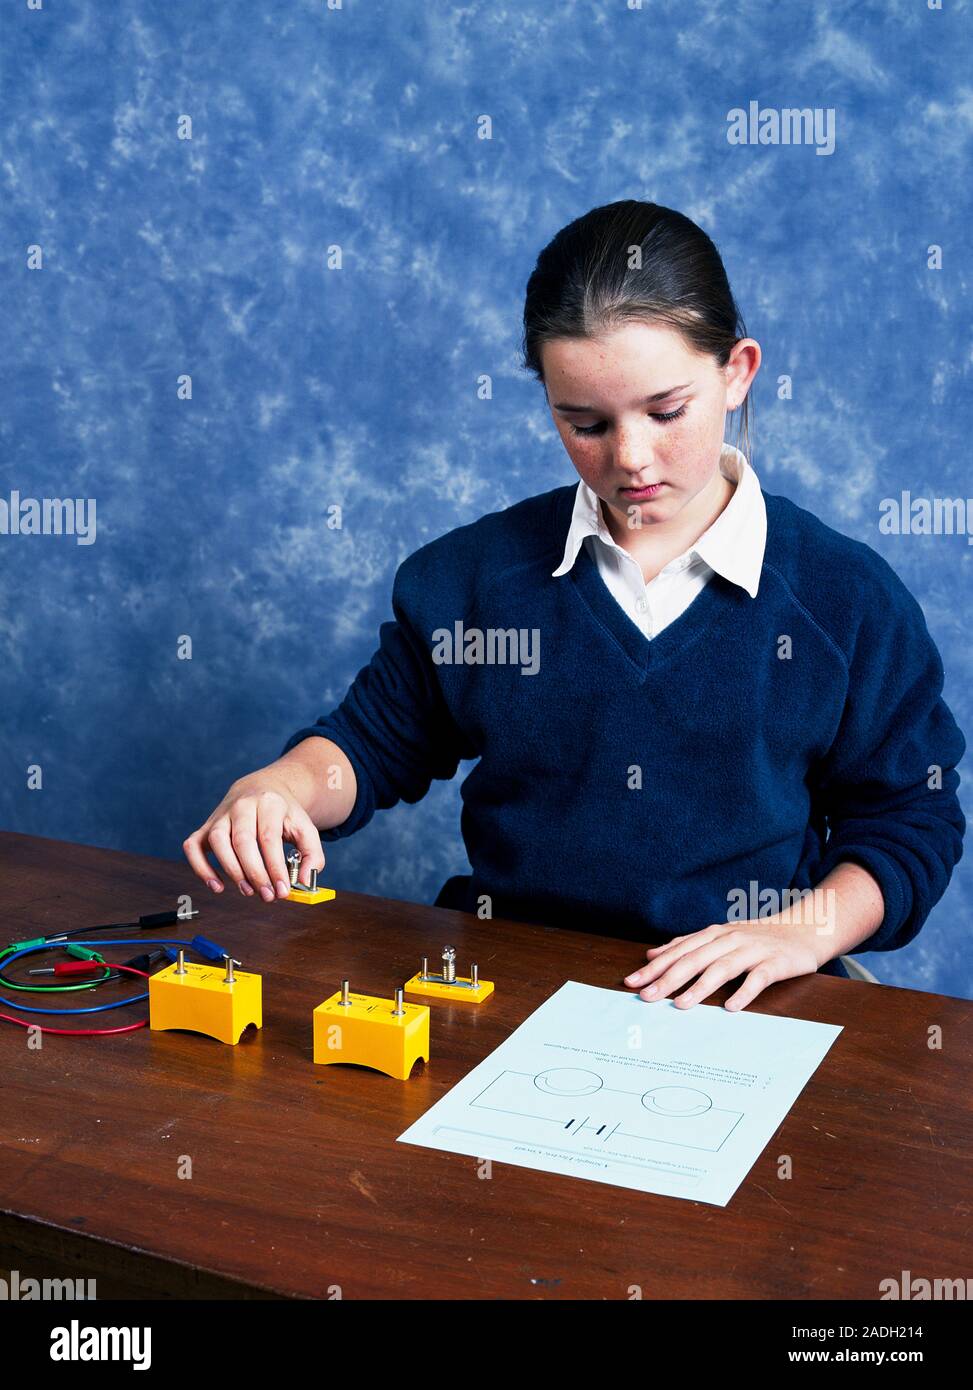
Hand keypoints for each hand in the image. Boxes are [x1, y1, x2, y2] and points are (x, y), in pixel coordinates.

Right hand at [182, 770, 324, 902]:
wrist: (262, 789)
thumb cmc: (284, 814)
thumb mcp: (305, 828)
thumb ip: (312, 855)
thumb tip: (303, 881)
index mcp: (269, 803)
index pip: (269, 838)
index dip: (274, 867)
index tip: (282, 890)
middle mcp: (241, 806)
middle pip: (242, 841)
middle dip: (255, 873)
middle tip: (267, 896)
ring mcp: (220, 815)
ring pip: (217, 841)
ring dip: (231, 871)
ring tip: (248, 891)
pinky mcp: (205, 826)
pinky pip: (193, 846)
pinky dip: (200, 868)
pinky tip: (217, 886)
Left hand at [624, 917, 826, 1011]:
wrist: (804, 929)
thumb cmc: (757, 937)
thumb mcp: (719, 937)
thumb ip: (687, 945)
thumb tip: (652, 954)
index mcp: (713, 935)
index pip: (678, 951)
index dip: (654, 967)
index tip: (632, 982)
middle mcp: (729, 939)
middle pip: (694, 959)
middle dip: (668, 979)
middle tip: (647, 997)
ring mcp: (752, 950)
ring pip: (722, 968)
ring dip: (700, 987)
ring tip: (681, 1004)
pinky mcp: (775, 963)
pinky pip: (758, 978)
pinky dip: (744, 992)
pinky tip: (731, 1007)